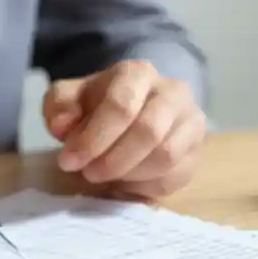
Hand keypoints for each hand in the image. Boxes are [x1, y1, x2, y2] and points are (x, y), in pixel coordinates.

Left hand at [43, 60, 205, 199]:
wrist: (134, 109)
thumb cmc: (97, 105)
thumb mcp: (69, 99)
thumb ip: (60, 107)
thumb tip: (63, 126)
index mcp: (138, 73)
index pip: (121, 106)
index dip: (93, 139)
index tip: (69, 161)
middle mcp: (173, 91)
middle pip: (149, 132)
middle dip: (113, 160)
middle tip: (89, 174)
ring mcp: (192, 121)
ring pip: (166, 157)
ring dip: (129, 174)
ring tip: (106, 176)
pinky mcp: (197, 150)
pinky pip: (175, 176)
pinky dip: (145, 185)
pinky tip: (126, 181)